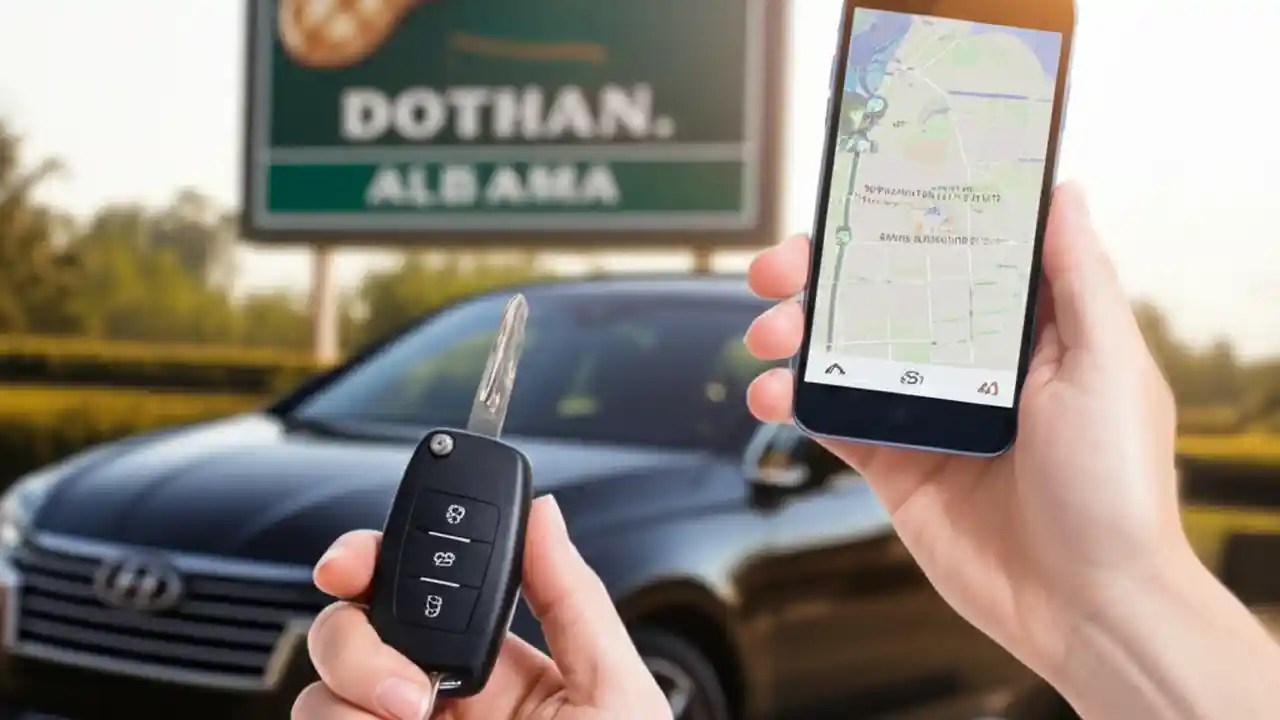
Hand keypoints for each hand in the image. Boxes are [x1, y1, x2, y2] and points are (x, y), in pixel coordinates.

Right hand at [294, 496, 669, 719]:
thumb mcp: (615, 695)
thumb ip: (572, 599)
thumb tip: (544, 514)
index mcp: (499, 673)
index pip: (419, 593)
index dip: (374, 563)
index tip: (353, 562)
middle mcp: (439, 709)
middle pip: (352, 636)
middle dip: (357, 643)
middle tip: (407, 690)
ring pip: (320, 699)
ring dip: (350, 705)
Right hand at [744, 184, 1189, 685]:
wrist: (1084, 604)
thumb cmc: (1116, 486)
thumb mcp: (1108, 364)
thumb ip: (1078, 277)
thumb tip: (1063, 192)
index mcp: (1024, 332)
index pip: (951, 256)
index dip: (901, 223)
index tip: (854, 198)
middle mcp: (969, 364)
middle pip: (881, 299)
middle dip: (823, 276)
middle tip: (781, 267)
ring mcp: (926, 413)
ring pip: (843, 354)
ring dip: (795, 334)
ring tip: (768, 336)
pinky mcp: (893, 464)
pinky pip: (832, 420)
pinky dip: (794, 401)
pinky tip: (773, 393)